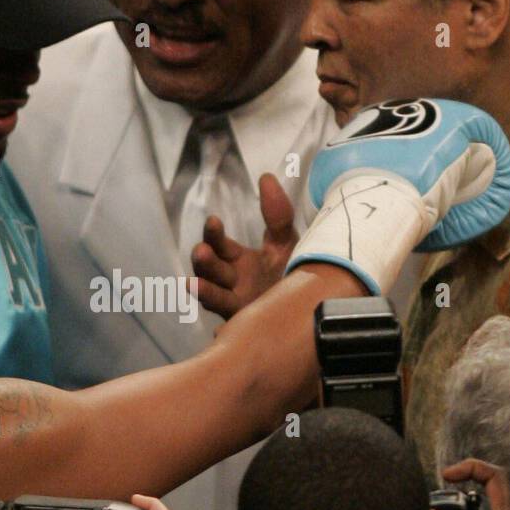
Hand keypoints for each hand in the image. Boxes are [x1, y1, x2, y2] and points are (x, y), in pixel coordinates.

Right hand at [190, 173, 296, 319]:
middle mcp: (232, 282)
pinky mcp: (246, 327)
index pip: (218, 243)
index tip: (214, 222)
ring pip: (213, 298)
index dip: (214, 234)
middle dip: (203, 261)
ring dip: (204, 291)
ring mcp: (237, 306)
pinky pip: (229, 330)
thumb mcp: (286, 240)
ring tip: (193, 284)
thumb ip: (276, 213)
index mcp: (237, 260)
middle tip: (201, 251)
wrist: (315, 306)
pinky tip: (218, 330)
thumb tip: (265, 177)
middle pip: (210, 270)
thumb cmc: (294, 271)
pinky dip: (221, 333)